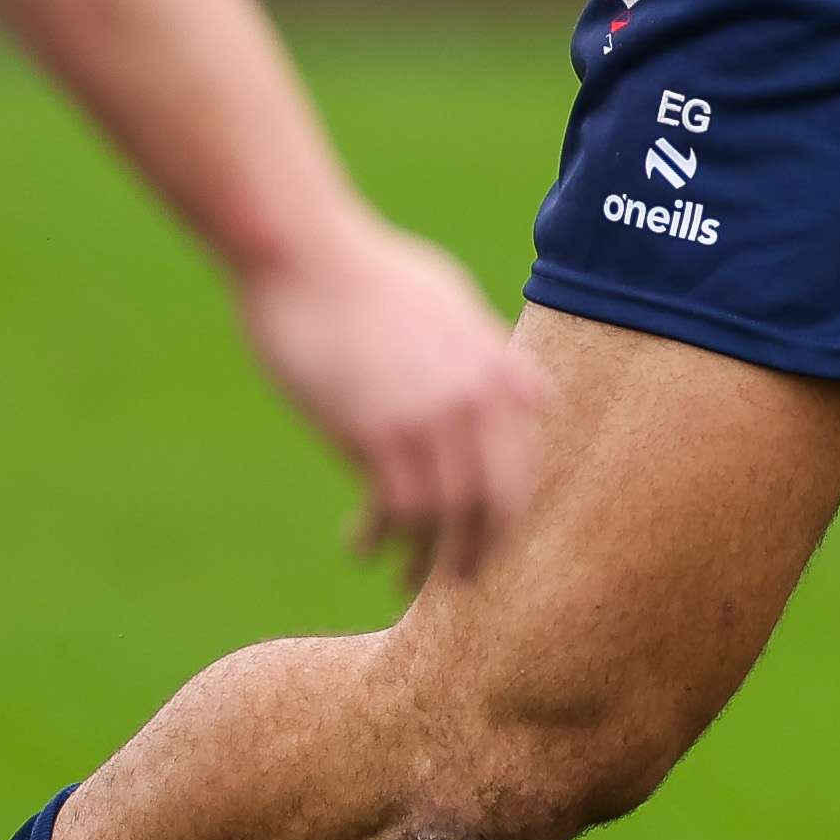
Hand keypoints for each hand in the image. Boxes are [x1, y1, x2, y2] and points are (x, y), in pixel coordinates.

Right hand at [234, 210, 545, 581]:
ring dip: (424, 559)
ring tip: (405, 582)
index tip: (487, 539)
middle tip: (459, 581)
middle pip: (494, 503)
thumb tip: (536, 398)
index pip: (522, 466)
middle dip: (478, 551)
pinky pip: (390, 509)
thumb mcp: (452, 302)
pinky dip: (378, 537)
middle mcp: (475, 399)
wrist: (303, 256)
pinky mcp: (373, 432)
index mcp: (497, 367)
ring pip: (442, 517)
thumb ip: (494, 355)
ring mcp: (426, 418)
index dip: (506, 514)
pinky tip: (360, 546)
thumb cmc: (369, 273)